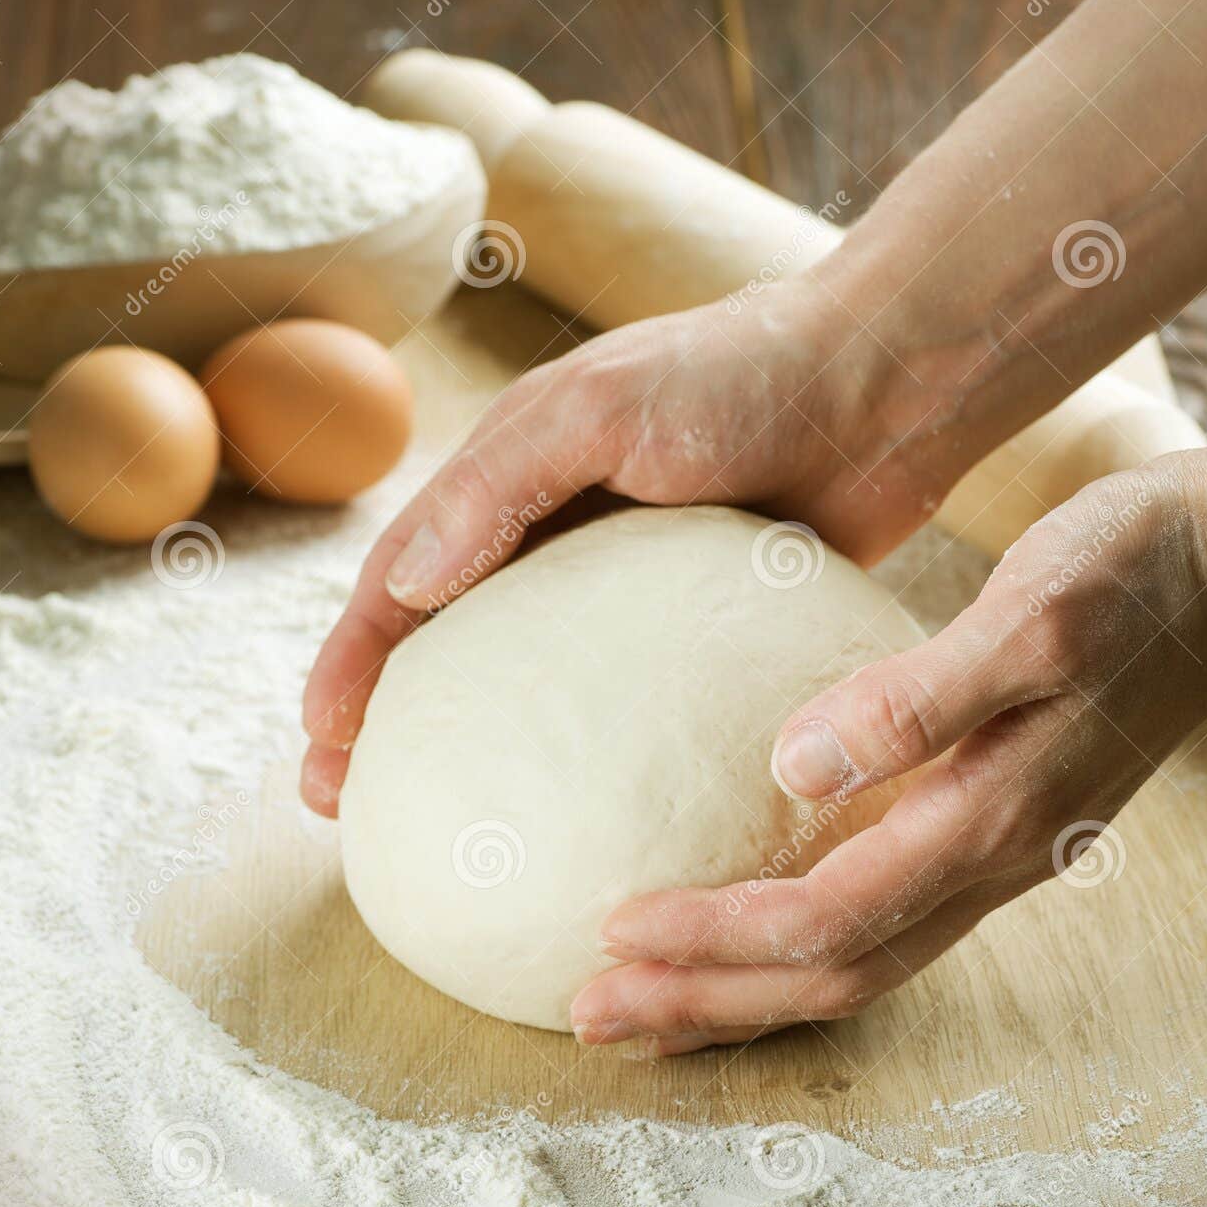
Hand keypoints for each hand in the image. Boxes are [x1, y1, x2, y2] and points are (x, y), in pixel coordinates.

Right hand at [301, 277, 943, 815]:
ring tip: (450, 831)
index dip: (351, 661)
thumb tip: (404, 587)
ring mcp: (623, 588)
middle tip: (351, 811)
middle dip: (386, 725)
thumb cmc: (744, 375)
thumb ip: (500, 486)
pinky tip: (589, 818)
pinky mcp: (695, 626)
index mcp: (510, 475)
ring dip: (477, 753)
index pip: (401, 580)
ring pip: (527, 685)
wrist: (885, 385)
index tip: (322, 747)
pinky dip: (592, 756)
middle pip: (444, 643)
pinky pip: (628, 704)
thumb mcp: (604, 409)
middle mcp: (552, 534)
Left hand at [572, 443, 1206, 1054]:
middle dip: (707, 1005)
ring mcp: (996, 855)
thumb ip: (919, 698)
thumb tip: (792, 767)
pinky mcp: (993, 825)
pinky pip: (878, 920)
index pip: (825, 922)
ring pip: (856, 965)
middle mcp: (988, 863)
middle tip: (590, 1013)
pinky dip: (793, 945)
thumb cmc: (1136, 572)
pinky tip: (741, 921)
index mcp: (985, 820)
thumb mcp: (1033, 614)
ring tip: (643, 1000)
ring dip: (742, 992)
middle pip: (830, 978)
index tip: (613, 933)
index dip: (716, 942)